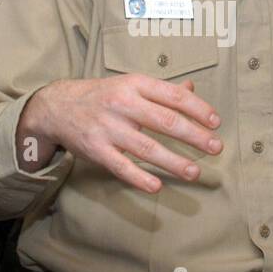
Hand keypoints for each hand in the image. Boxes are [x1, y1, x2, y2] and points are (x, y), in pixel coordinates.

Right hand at [22, 76, 221, 192]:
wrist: (56, 106)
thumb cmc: (102, 96)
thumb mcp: (130, 85)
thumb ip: (161, 90)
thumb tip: (192, 89)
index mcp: (134, 84)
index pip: (173, 96)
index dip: (198, 109)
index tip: (216, 122)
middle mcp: (122, 104)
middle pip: (165, 121)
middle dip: (194, 135)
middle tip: (216, 147)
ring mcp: (108, 128)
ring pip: (146, 147)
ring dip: (173, 161)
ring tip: (194, 171)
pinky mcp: (96, 150)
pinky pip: (121, 166)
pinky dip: (139, 178)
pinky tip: (157, 186)